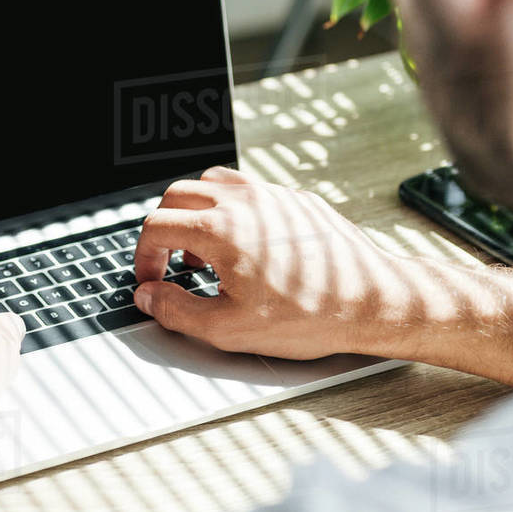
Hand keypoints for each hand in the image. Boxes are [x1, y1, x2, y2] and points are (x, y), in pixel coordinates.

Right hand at [133, 167, 408, 359]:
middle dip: (163, 230)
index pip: (156, 225)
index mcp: (221, 230)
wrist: (369, 302)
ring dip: (195, 212)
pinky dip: (230, 209)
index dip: (143, 256)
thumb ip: (177, 311)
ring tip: (203, 252)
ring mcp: (272, 195)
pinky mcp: (296, 200)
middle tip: (168, 264)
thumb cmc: (310, 316)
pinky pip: (249, 189)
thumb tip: (150, 298)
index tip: (151, 279)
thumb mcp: (228, 329)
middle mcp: (244, 202)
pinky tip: (243, 245)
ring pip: (212, 182)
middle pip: (177, 195)